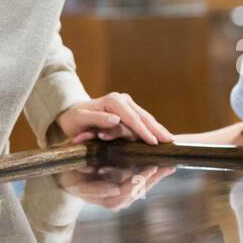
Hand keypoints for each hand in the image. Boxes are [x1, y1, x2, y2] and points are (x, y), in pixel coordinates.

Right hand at [55, 163, 174, 209]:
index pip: (127, 192)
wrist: (67, 178)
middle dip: (154, 179)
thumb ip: (94, 190)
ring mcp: (120, 197)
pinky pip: (140, 186)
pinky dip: (152, 178)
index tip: (152, 167)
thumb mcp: (77, 183)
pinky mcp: (125, 191)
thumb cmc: (71, 177)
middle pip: (138, 191)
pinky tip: (163, 169)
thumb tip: (114, 191)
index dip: (140, 180)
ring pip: (141, 189)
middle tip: (168, 166)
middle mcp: (115, 201)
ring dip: (156, 179)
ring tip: (170, 167)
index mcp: (105, 199)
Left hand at [56, 92, 172, 145]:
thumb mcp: (81, 119)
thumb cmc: (75, 118)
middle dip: (157, 129)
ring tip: (170, 140)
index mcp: (113, 101)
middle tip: (170, 141)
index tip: (153, 141)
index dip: (143, 130)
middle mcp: (123, 101)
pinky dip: (153, 130)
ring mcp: (127, 106)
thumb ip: (97, 119)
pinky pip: (143, 122)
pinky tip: (162, 136)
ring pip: (146, 119)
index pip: (132, 118)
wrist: (72, 114)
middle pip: (144, 117)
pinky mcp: (129, 113)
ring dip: (157, 130)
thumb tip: (116, 120)